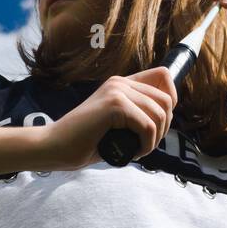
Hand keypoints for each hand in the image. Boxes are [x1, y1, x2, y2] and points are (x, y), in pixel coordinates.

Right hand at [33, 68, 177, 170]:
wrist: (55, 146)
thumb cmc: (85, 141)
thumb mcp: (116, 123)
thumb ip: (136, 114)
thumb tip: (166, 118)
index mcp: (120, 83)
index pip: (163, 76)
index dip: (171, 98)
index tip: (160, 122)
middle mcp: (120, 82)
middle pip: (166, 99)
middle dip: (164, 127)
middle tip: (146, 144)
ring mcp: (117, 91)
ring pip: (160, 114)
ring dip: (154, 139)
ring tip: (138, 149)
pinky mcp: (114, 105)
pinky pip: (148, 126)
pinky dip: (146, 145)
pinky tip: (132, 152)